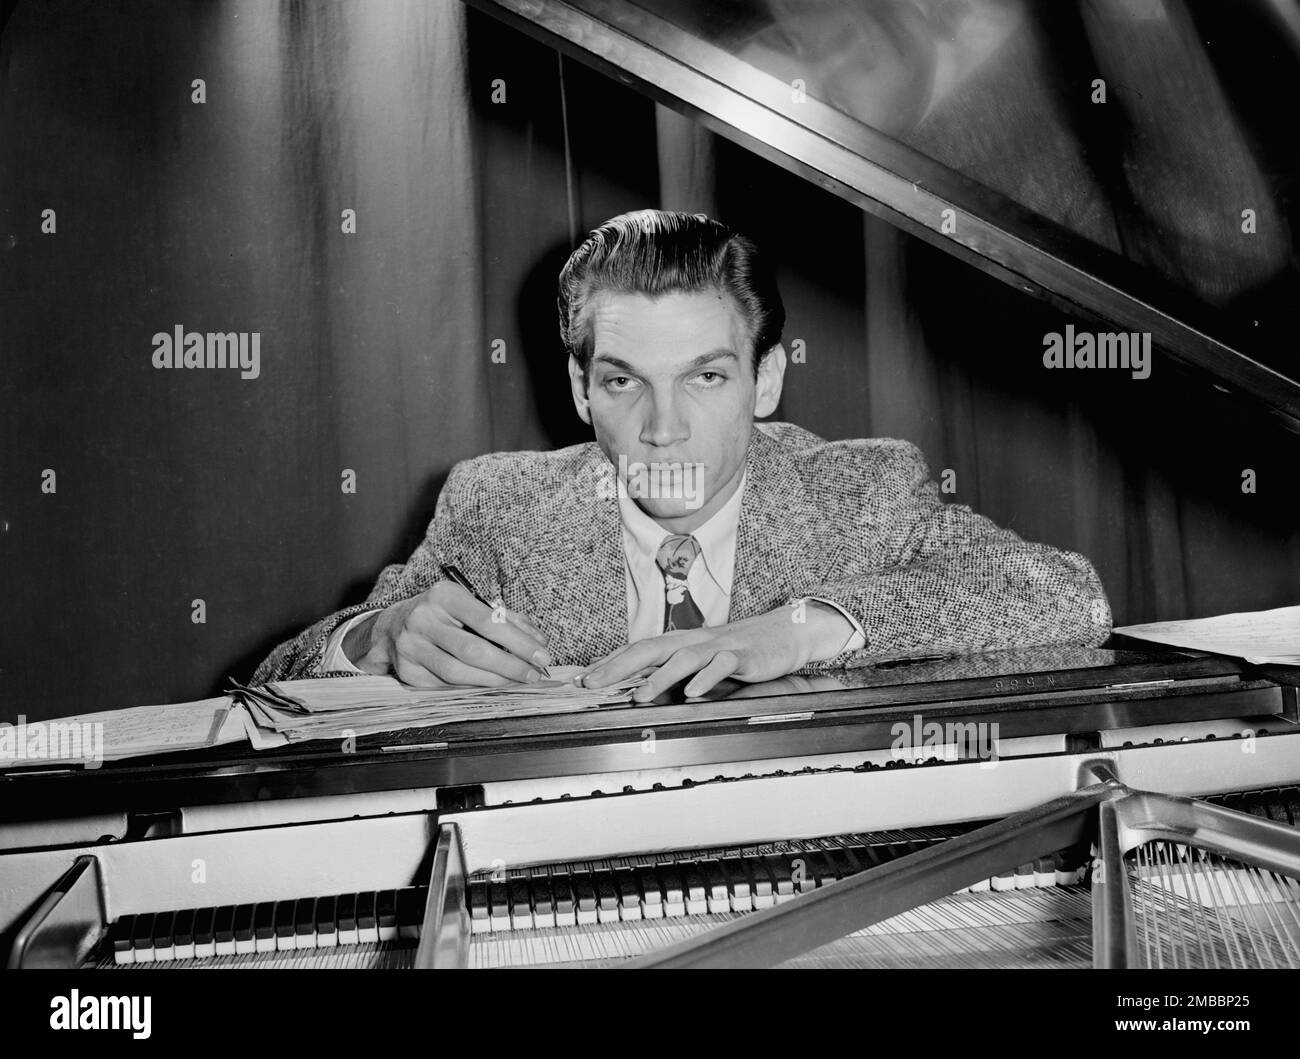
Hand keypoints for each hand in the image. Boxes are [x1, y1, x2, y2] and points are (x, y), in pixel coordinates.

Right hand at [344, 582, 551, 686]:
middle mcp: (423, 620)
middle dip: (509, 666)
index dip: (518, 641)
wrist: (393, 627)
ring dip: (493, 681)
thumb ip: (506, 619)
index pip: (487, 620)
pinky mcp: (407, 672)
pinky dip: (471, 686)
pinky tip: (488, 684)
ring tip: (515, 681)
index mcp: (444, 596)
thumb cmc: (443, 614)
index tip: (541, 655)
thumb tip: (538, 642)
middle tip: (533, 674)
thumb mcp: (471, 605)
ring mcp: (411, 648)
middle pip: (473, 650)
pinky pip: (446, 686)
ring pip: (458, 673)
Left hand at [581, 602, 853, 702]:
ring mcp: (719, 646)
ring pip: (683, 658)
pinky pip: (722, 664)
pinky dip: (706, 678)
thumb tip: (645, 693)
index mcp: (683, 643)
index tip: (584, 679)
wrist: (787, 633)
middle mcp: (695, 640)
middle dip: (618, 666)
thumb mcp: (706, 663)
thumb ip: (680, 675)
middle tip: (592, 684)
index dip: (611, 663)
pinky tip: (693, 693)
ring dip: (659, 678)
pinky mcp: (743, 654)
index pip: (639, 650)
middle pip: (650, 649)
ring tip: (638, 696)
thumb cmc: (743, 650)